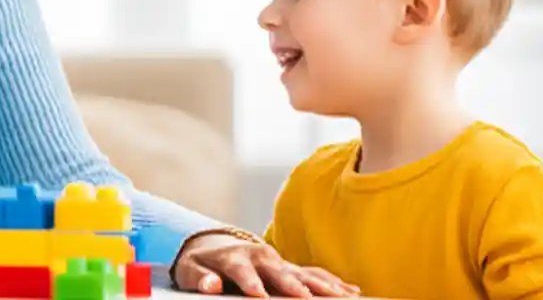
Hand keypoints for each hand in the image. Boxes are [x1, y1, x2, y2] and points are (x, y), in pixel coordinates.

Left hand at [173, 233, 358, 296]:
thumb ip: (200, 279)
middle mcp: (260, 256)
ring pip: (303, 272)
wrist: (212, 248)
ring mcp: (278, 261)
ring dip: (322, 284)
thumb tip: (210, 284)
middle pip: (279, 271)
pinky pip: (314, 273)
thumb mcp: (191, 271)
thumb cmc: (201, 265)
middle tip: (305, 298)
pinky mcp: (289, 267)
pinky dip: (332, 281)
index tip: (259, 296)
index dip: (250, 283)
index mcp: (234, 258)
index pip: (242, 271)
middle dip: (292, 285)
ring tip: (341, 296)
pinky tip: (351, 291)